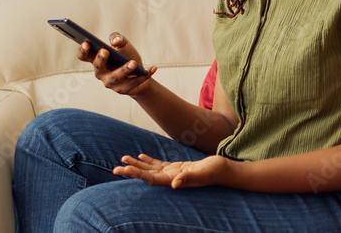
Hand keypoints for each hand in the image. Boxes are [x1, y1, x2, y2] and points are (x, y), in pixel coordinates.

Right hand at [78, 32, 156, 95]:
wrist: (139, 72)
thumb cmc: (126, 56)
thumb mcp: (123, 44)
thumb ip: (118, 38)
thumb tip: (116, 41)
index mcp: (97, 60)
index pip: (84, 56)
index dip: (83, 50)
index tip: (86, 42)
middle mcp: (101, 72)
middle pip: (98, 67)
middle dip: (100, 59)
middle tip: (105, 51)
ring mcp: (111, 82)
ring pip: (116, 77)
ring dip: (124, 70)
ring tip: (134, 63)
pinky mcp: (123, 89)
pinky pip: (134, 82)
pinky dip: (145, 75)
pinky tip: (153, 68)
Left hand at [113, 154, 230, 188]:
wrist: (225, 170)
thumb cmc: (215, 171)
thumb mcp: (203, 173)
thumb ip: (188, 177)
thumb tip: (174, 184)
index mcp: (174, 180)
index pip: (150, 178)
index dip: (136, 174)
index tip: (123, 170)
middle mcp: (170, 178)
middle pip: (146, 175)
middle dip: (131, 171)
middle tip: (115, 168)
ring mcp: (173, 173)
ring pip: (150, 169)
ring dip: (137, 165)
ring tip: (123, 159)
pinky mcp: (177, 168)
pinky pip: (159, 165)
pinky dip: (149, 160)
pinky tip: (141, 156)